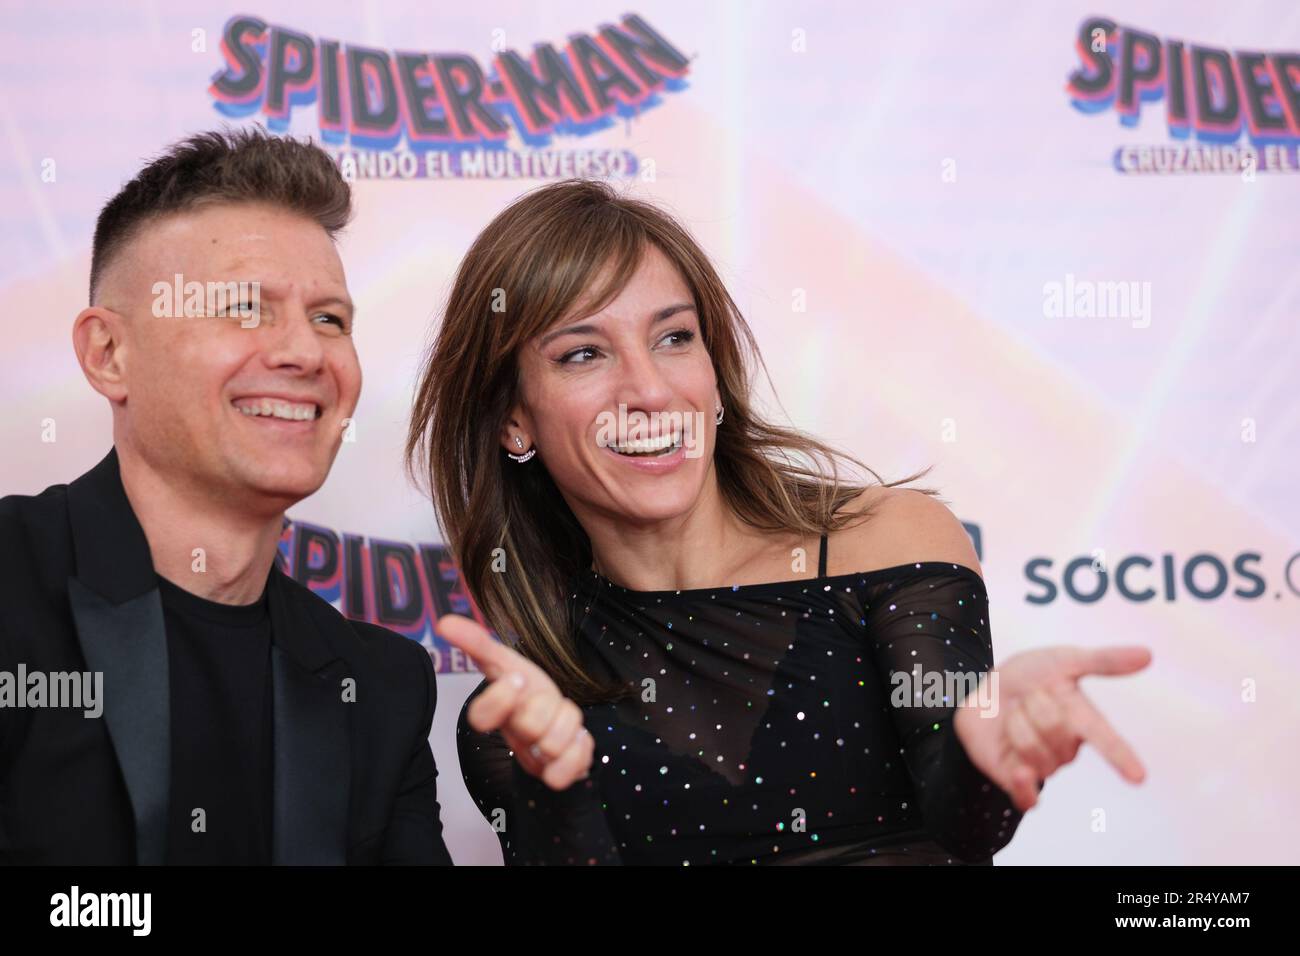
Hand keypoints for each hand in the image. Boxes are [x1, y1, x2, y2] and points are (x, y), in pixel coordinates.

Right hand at [437, 613, 594, 790]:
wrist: (557, 726)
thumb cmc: (529, 692)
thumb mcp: (506, 662)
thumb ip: (477, 643)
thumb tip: (445, 622)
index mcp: (498, 712)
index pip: (480, 716)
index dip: (500, 698)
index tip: (517, 679)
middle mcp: (513, 737)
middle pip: (529, 724)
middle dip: (546, 706)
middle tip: (544, 705)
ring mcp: (534, 758)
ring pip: (554, 743)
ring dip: (567, 723)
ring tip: (559, 720)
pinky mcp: (559, 772)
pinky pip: (571, 768)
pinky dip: (579, 749)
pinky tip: (573, 740)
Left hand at [952, 645, 1151, 811]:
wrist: (984, 691)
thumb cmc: (1029, 677)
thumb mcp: (1063, 660)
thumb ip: (1103, 661)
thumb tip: (1147, 654)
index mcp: (1083, 720)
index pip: (1107, 741)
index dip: (1120, 757)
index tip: (1138, 777)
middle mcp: (1067, 747)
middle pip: (1055, 731)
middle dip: (1034, 705)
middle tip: (1027, 695)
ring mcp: (1044, 765)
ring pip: (1033, 752)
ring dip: (1015, 723)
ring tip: (1013, 713)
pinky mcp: (1018, 781)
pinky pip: (1027, 798)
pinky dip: (1025, 787)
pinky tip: (1020, 772)